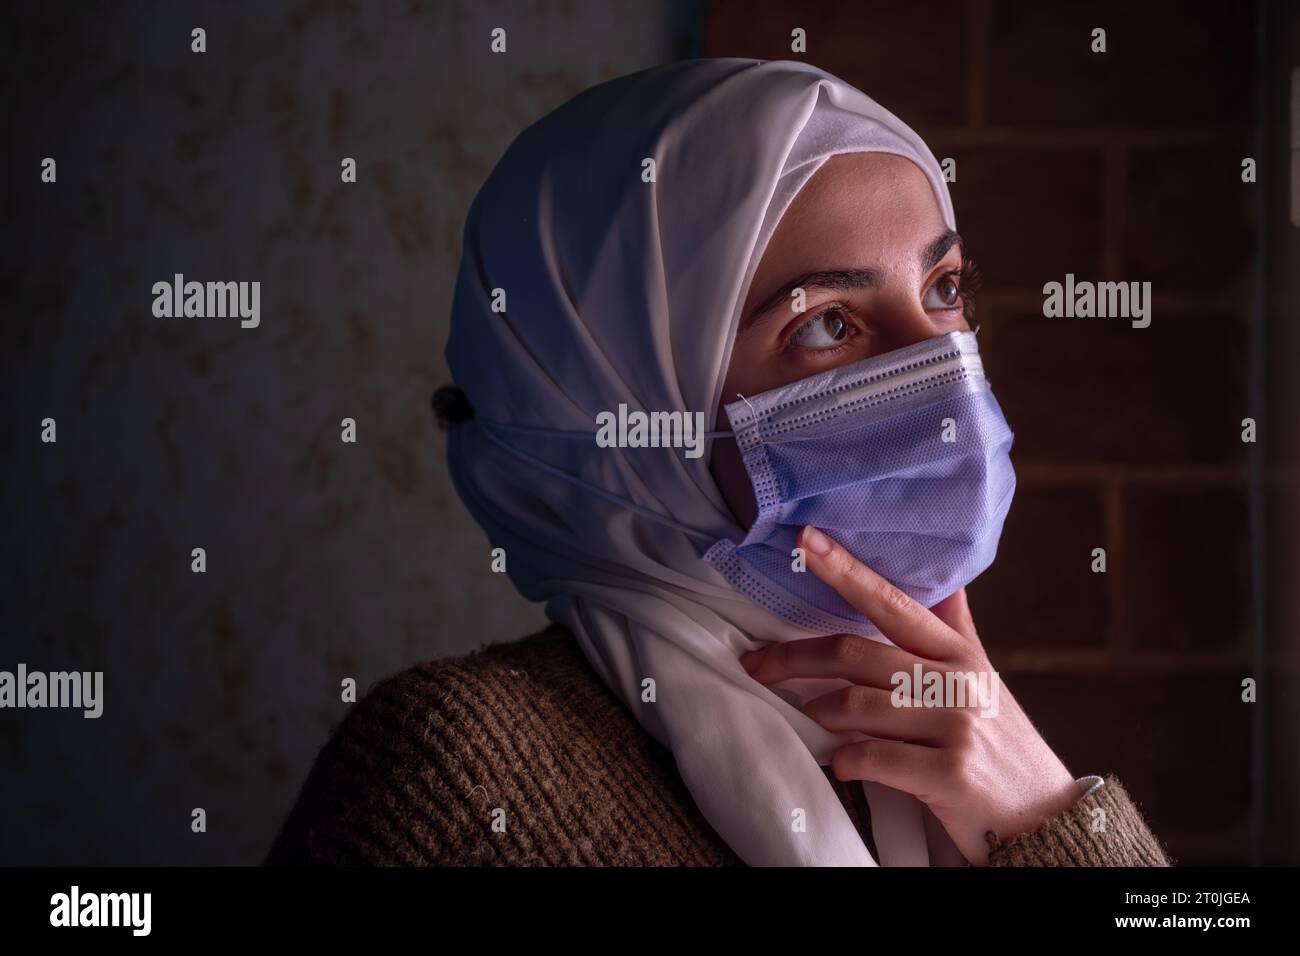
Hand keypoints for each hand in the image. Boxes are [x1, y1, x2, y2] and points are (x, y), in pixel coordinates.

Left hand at [739, 524, 1080, 864]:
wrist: (1047, 818)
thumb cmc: (1001, 744)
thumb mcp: (986, 678)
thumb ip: (956, 630)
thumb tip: (947, 577)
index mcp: (959, 654)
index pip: (892, 602)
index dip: (846, 570)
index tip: (806, 540)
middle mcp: (957, 682)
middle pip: (854, 655)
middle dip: (794, 658)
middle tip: (757, 665)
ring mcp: (954, 727)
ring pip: (855, 706)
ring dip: (819, 714)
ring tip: (811, 719)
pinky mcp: (948, 774)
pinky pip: (870, 758)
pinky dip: (843, 760)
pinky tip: (840, 763)